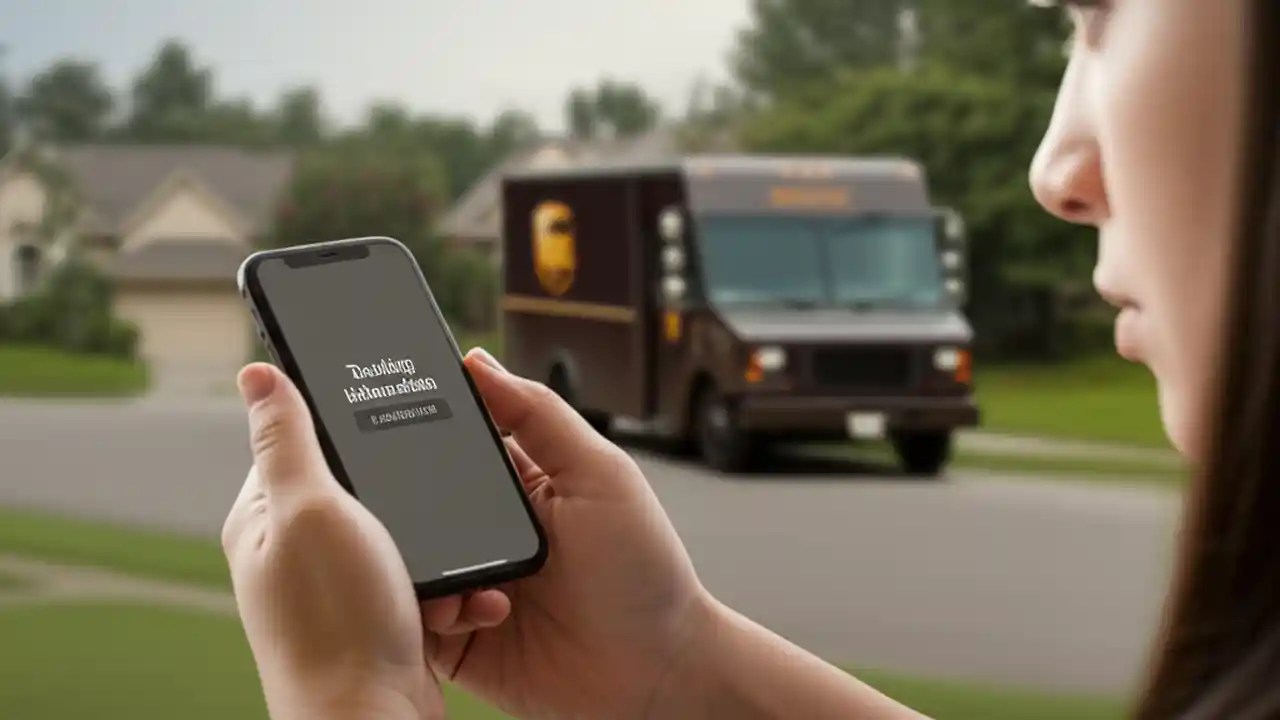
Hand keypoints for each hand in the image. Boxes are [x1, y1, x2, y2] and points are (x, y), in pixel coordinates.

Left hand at [222, 363, 442, 719]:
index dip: (349, 428)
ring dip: (439, 545)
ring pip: (406, 533)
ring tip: (448, 569)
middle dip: (411, 493)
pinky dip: (451, 586)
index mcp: (265, 518)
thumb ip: (289, 438)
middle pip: (364, 486)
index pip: (301, 441)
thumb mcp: (311, 508)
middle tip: (431, 500)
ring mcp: (340, 587)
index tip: (392, 416)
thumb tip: (256, 372)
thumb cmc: (335, 622)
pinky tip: (461, 601)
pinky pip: (426, 579)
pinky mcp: (380, 617)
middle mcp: (296, 551)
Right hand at [422, 350, 712, 719]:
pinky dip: (432, 612)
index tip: (385, 411)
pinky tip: (479, 609)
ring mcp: (471, 587)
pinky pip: (417, 619)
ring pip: (407, 562)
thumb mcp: (601, 474)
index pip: (454, 446)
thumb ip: (540, 414)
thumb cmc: (644, 571)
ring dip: (421, 561)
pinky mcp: (460, 641)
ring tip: (458, 569)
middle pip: (418, 504)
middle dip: (404, 503)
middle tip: (401, 500)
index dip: (422, 431)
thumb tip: (478, 362)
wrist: (657, 671)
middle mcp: (488, 534)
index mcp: (519, 486)